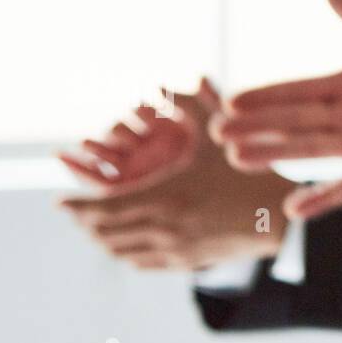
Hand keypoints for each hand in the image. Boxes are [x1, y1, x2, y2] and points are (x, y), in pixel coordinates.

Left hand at [60, 82, 295, 269]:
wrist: (281, 222)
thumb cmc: (250, 177)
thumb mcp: (220, 141)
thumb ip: (195, 108)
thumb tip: (181, 79)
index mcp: (163, 195)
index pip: (101, 207)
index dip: (75, 206)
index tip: (60, 200)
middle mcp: (162, 227)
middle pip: (104, 232)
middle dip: (84, 222)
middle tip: (74, 211)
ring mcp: (173, 250)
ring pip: (119, 251)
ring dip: (101, 240)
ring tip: (93, 228)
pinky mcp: (186, 263)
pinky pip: (141, 264)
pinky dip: (124, 254)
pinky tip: (123, 245)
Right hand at [212, 0, 341, 219]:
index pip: (300, 89)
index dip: (267, 94)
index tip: (230, 99)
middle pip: (296, 120)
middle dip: (257, 125)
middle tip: (216, 132)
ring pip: (312, 151)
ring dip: (276, 155)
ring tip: (237, 159)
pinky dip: (323, 198)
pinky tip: (293, 209)